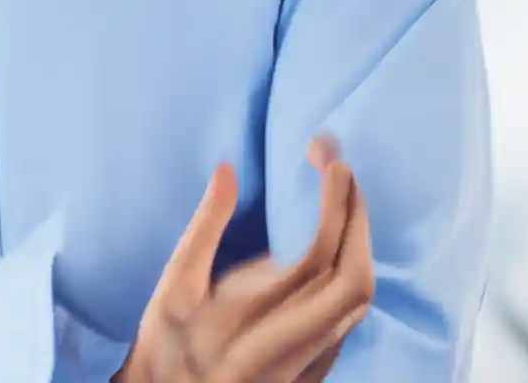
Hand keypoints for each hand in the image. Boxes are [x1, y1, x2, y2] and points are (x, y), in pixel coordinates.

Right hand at [116, 138, 374, 382]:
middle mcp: (302, 346)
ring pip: (359, 300)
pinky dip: (348, 270)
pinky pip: (347, 314)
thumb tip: (227, 170)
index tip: (332, 165)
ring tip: (342, 200)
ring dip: (358, 244)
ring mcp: (314, 362)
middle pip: (356, 277)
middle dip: (358, 217)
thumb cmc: (168, 348)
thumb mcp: (175, 286)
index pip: (323, 257)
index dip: (337, 207)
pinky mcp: (315, 368)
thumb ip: (204, 228)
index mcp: (266, 322)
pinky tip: (334, 250)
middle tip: (341, 172)